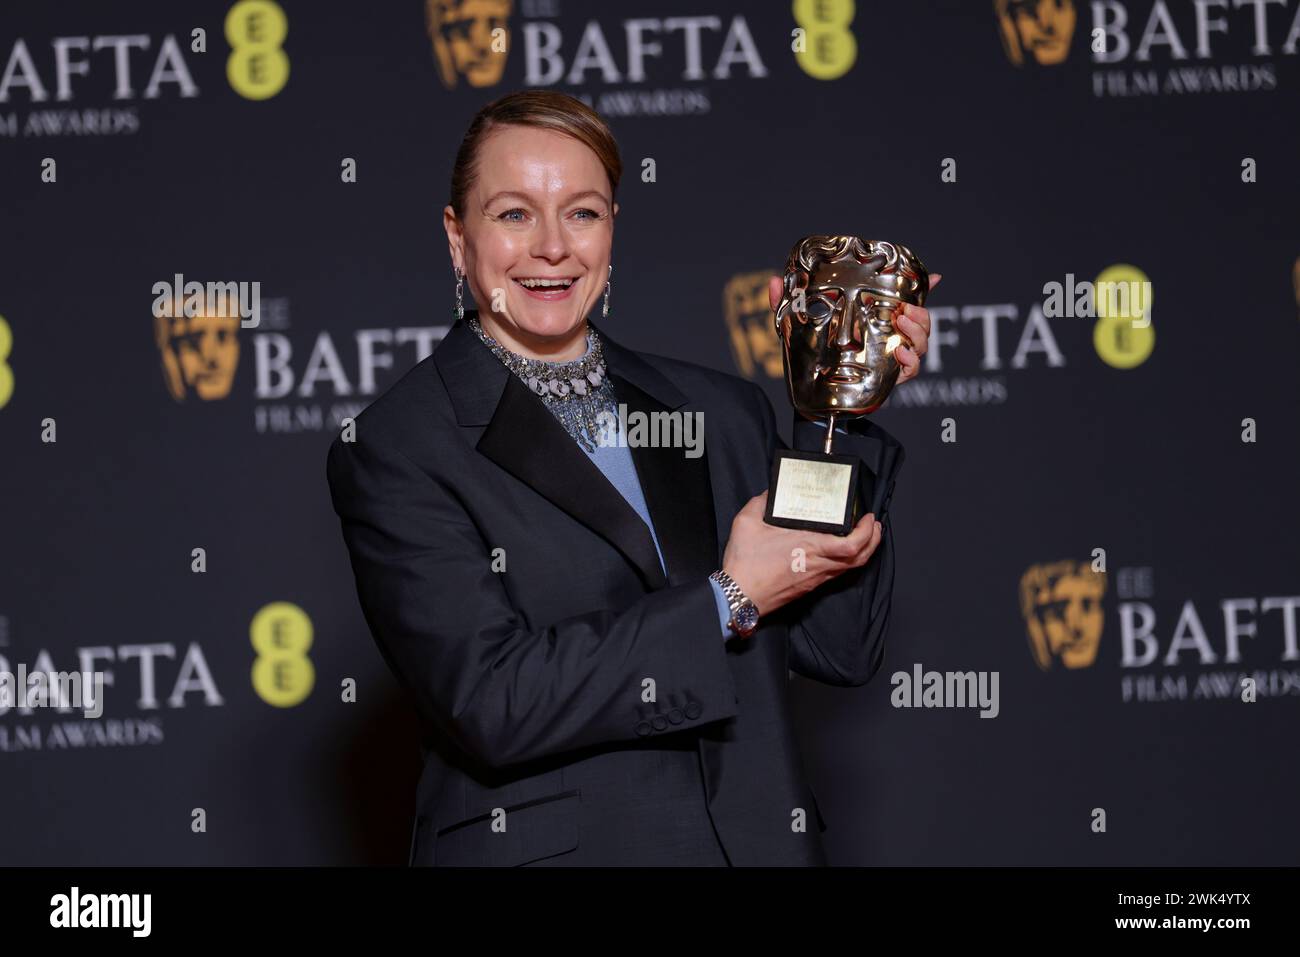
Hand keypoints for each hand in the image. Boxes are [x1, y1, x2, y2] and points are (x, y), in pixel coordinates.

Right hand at [722, 491, 882, 617]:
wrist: (739, 595)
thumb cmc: (745, 564)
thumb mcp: (747, 522)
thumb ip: (761, 502)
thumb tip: (770, 493)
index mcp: (809, 547)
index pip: (851, 545)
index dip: (866, 532)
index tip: (869, 518)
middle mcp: (818, 565)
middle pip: (860, 558)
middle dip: (873, 540)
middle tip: (874, 525)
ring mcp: (816, 578)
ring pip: (852, 568)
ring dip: (864, 551)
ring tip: (864, 535)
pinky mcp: (810, 586)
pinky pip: (838, 573)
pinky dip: (848, 561)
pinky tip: (841, 551)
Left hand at [767, 272, 941, 385]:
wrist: (810, 397)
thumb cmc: (808, 358)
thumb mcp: (797, 328)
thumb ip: (786, 305)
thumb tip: (773, 280)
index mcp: (873, 321)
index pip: (904, 302)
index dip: (923, 290)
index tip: (935, 278)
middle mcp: (886, 338)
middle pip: (920, 323)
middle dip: (921, 314)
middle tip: (905, 310)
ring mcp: (889, 358)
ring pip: (921, 343)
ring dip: (919, 332)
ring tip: (902, 325)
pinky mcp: (888, 379)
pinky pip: (911, 370)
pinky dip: (911, 360)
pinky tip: (900, 352)